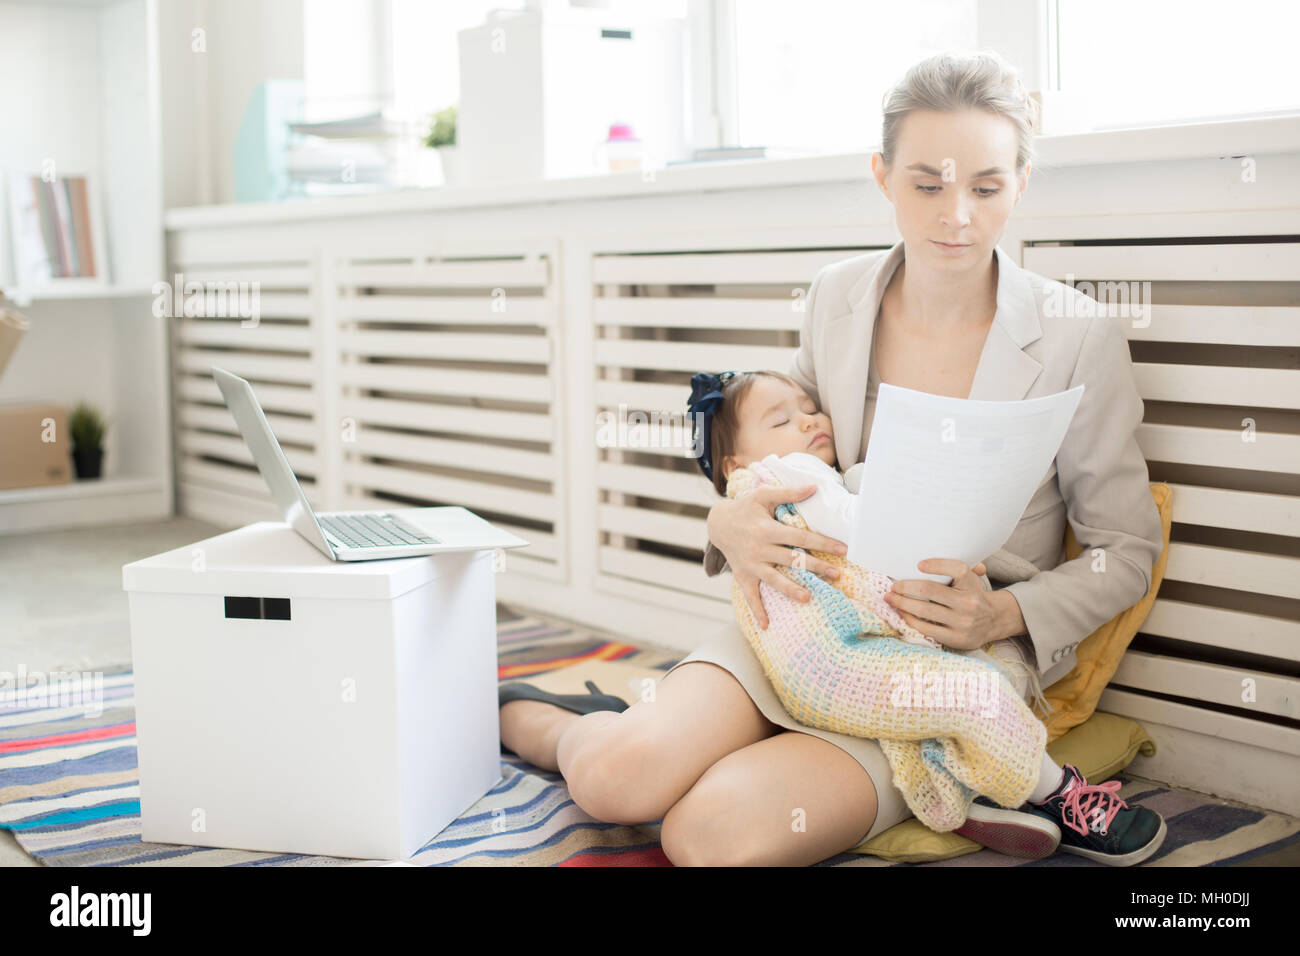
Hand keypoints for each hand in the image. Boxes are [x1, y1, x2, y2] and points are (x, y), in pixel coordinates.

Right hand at [706, 484, 848, 629]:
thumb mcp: (763, 495)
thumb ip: (789, 493)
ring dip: (791, 589)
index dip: (822, 542)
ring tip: (808, 598)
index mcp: (767, 529)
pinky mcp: (743, 576)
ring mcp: (751, 565)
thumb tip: (815, 487)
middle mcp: (759, 548)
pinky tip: (766, 626)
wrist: (717, 523)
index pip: (800, 537)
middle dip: (816, 567)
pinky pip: (750, 596)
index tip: (843, 549)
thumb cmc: (745, 507)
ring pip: (774, 579)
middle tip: (837, 574)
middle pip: (792, 560)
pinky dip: (756, 611)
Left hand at [882, 558, 1002, 649]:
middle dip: (906, 586)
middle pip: (930, 590)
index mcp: (972, 583)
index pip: (956, 568)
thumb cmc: (972, 594)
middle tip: (893, 585)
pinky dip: (910, 619)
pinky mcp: (956, 638)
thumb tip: (927, 563)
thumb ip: (957, 567)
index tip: (919, 564)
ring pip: (924, 610)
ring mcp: (963, 622)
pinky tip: (902, 612)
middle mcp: (969, 602)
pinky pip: (926, 628)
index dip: (936, 565)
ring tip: (890, 598)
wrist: (994, 620)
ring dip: (902, 603)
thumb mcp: (971, 578)